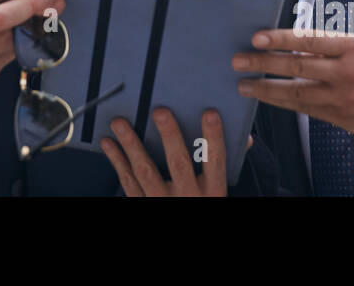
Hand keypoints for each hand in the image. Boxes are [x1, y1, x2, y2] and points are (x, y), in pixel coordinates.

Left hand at [100, 108, 245, 196]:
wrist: (186, 241)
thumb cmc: (202, 203)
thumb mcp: (218, 193)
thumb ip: (225, 162)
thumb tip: (244, 137)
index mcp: (213, 193)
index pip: (215, 161)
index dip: (213, 137)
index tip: (210, 113)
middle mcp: (189, 198)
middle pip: (179, 164)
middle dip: (170, 136)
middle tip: (159, 111)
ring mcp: (163, 203)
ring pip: (146, 172)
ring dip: (131, 145)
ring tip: (120, 123)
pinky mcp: (142, 206)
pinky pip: (128, 183)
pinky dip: (117, 162)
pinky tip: (109, 144)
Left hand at [233, 28, 353, 135]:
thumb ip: (328, 44)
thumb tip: (291, 44)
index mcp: (353, 47)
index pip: (309, 40)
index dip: (281, 39)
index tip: (257, 38)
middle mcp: (346, 73)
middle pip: (297, 67)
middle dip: (263, 64)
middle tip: (238, 61)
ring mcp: (343, 98)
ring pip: (297, 93)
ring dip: (266, 89)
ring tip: (244, 85)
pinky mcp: (340, 118)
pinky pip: (305, 109)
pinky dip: (284, 103)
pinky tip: (267, 98)